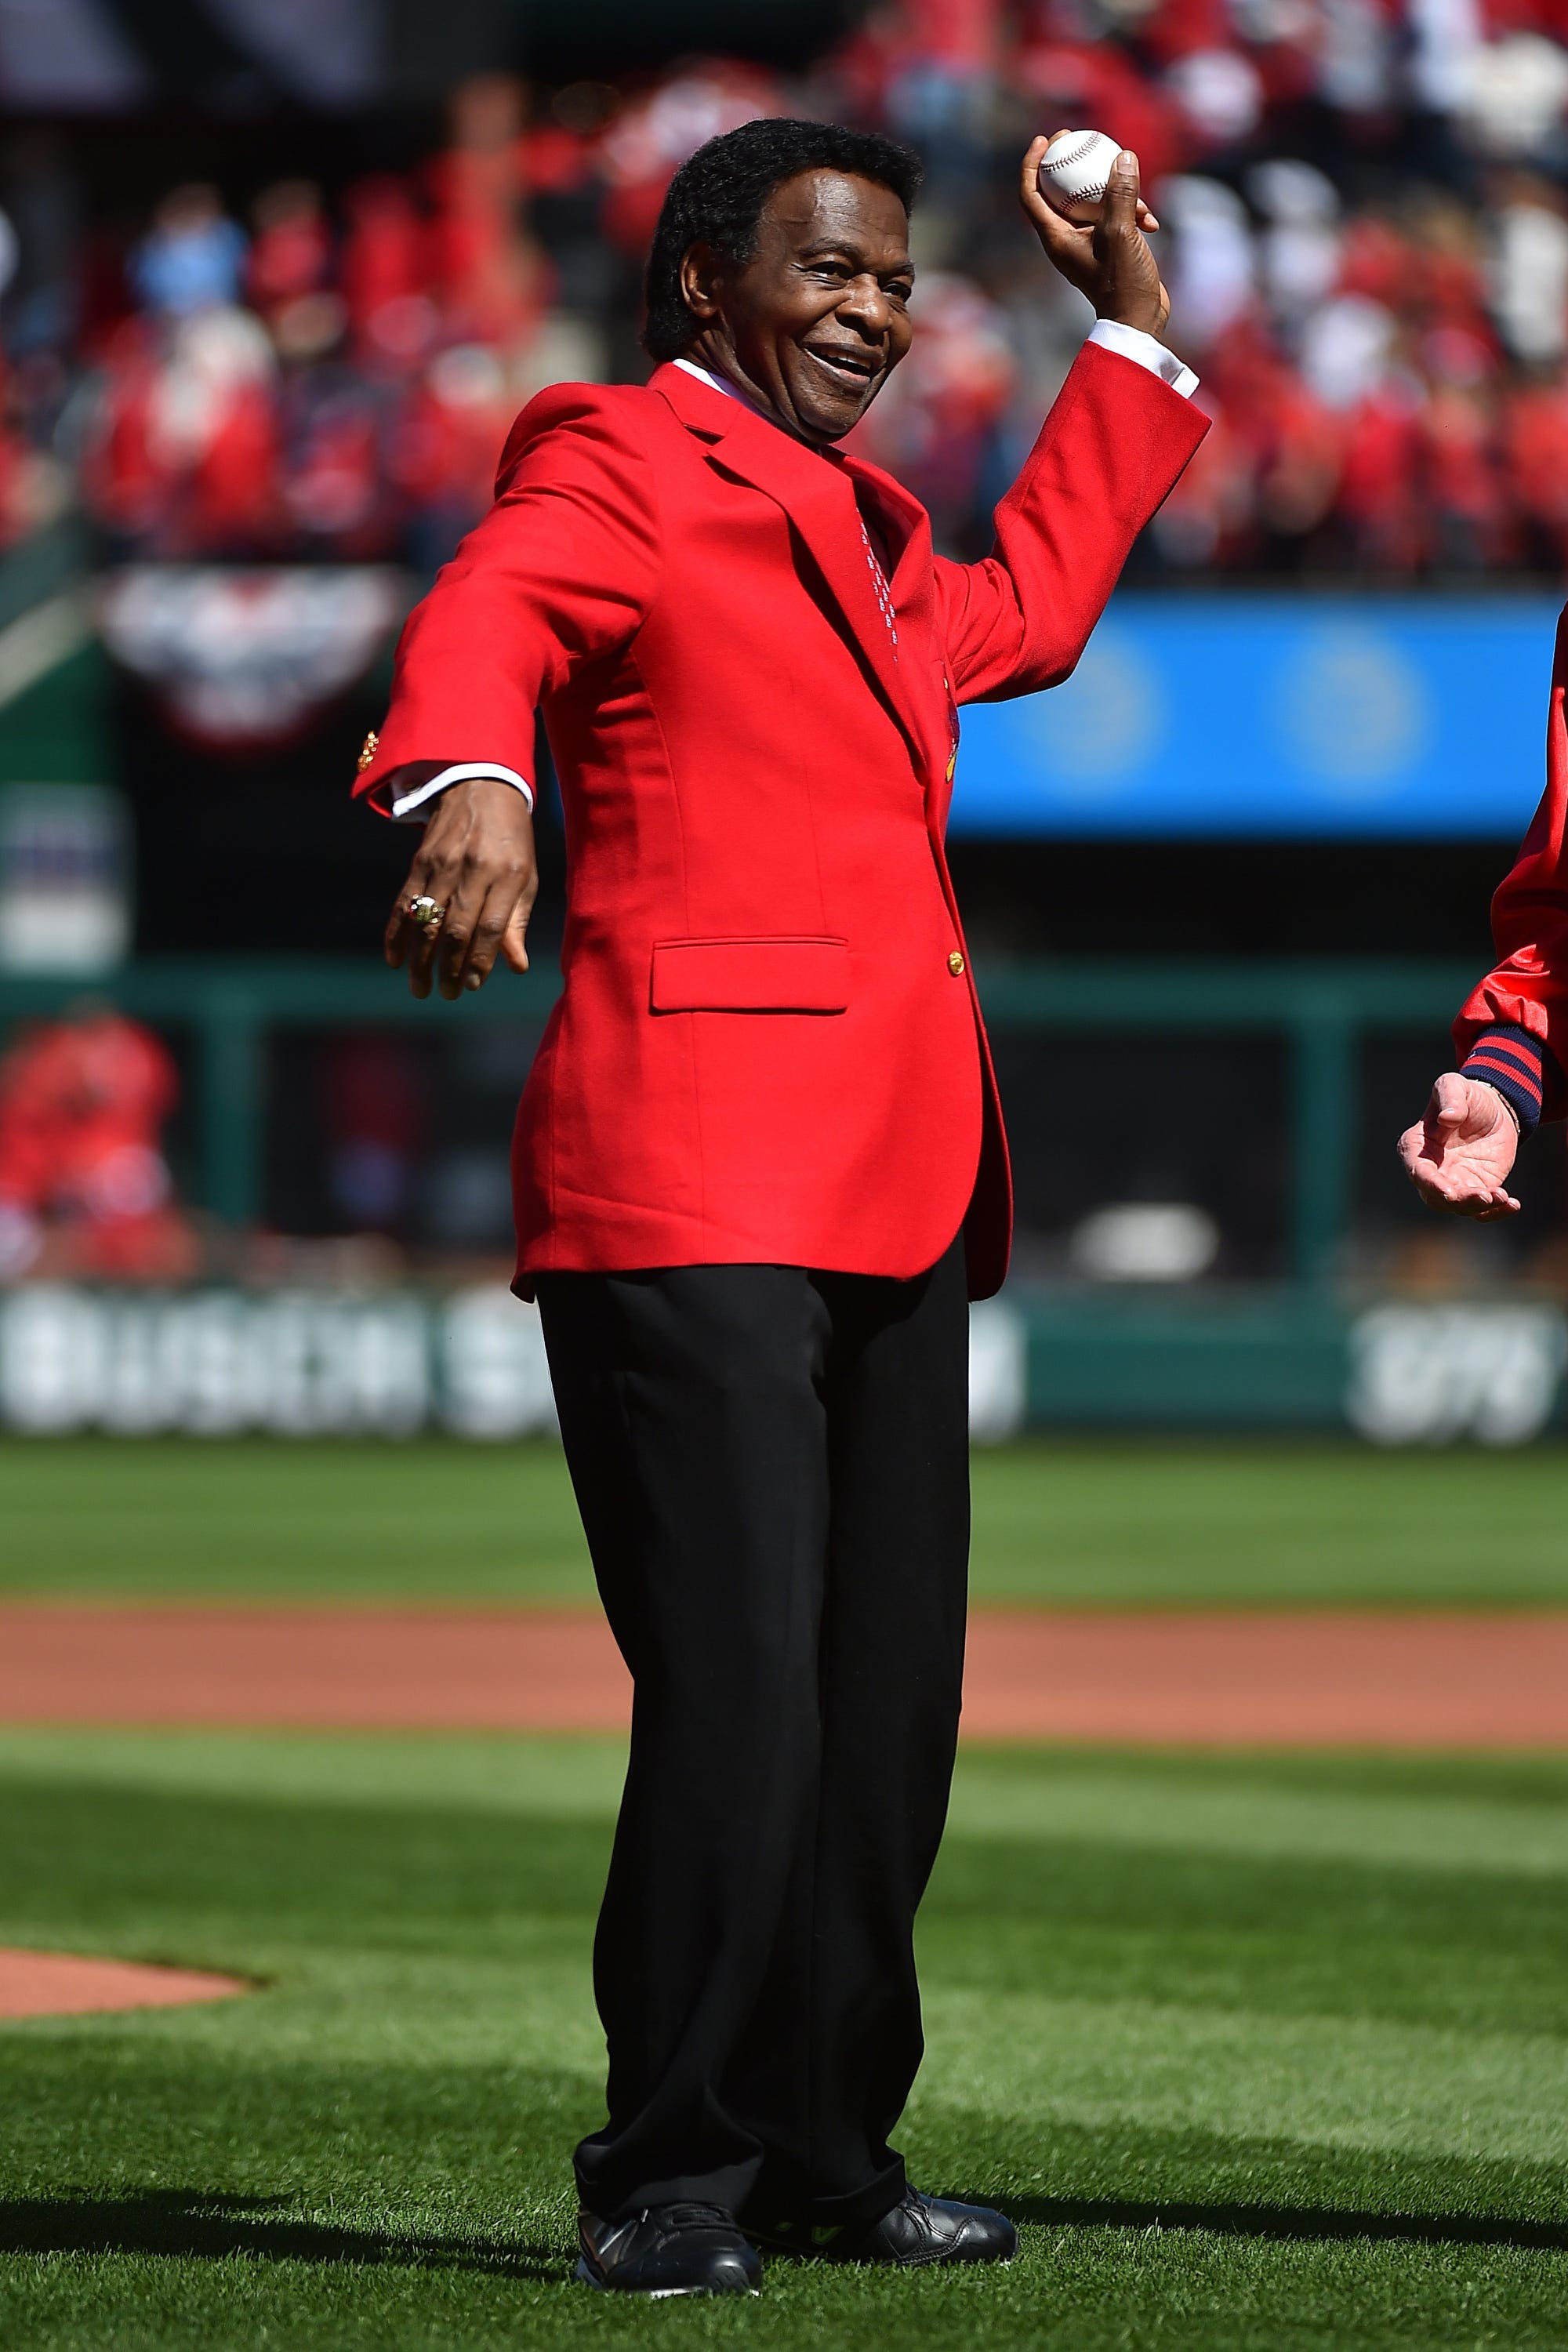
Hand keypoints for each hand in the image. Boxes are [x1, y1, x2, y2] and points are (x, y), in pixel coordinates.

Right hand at [385, 777, 537, 1000]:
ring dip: (420, 960)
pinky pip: (403, 903)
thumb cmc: (512, 840)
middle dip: (449, 968)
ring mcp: (441, 864)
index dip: (480, 961)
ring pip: (427, 921)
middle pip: (455, 929)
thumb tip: (516, 966)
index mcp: (506, 874)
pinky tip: (394, 959)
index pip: (490, 927)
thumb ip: (518, 921)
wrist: (480, 785)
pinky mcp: (418, 862)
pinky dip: (396, 933)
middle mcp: (472, 868)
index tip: (473, 986)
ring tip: (420, 988)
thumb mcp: (527, 876)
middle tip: (447, 994)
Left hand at [1019, 135, 1168, 338]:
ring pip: (1092, 203)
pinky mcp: (1106, 250)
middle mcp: (1064, 240)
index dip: (1032, 163)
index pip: (1030, 194)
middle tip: (1083, 138)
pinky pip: (1112, 219)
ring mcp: (1085, 245)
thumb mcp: (1121, 233)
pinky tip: (1150, 220)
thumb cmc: (1123, 283)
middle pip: (1059, 192)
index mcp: (1055, 238)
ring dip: (1116, 194)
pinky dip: (1130, 215)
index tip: (1045, 140)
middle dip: (1070, 164)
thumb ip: (1120, 194)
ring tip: (1138, 196)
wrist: (1138, 321)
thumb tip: (1123, 157)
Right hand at [1397, 1072, 1521, 1219]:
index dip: (1430, 1184)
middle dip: (1459, 1201)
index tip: (1448, 1192)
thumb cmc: (1466, 1096)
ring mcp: (1453, 1183)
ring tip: (1502, 1196)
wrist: (1493, 1108)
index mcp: (1416, 1146)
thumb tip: (1448, 1118)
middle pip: (1437, 1197)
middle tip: (1484, 1196)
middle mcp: (1431, 1170)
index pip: (1418, 1171)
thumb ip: (1450, 1099)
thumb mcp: (1454, 1086)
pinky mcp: (1476, 1188)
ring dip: (1479, 1206)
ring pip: (1460, 1206)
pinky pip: (1482, 1209)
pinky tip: (1512, 1204)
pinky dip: (1496, 1212)